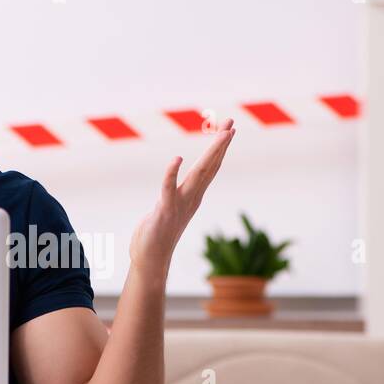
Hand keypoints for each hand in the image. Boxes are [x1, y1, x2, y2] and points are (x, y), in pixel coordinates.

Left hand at [129, 117, 235, 278]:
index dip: (220, 148)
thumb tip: (178, 185)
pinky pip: (168, 189)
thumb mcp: (171, 208)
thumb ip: (176, 195)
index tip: (229, 129)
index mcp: (193, 195)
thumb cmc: (157, 235)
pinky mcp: (164, 211)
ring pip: (199, 174)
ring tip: (222, 134)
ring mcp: (179, 203)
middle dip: (221, 144)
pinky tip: (177, 159)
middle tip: (231, 123)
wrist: (151, 260)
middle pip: (210, 166)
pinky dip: (172, 174)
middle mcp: (191, 197)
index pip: (210, 167)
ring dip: (211, 153)